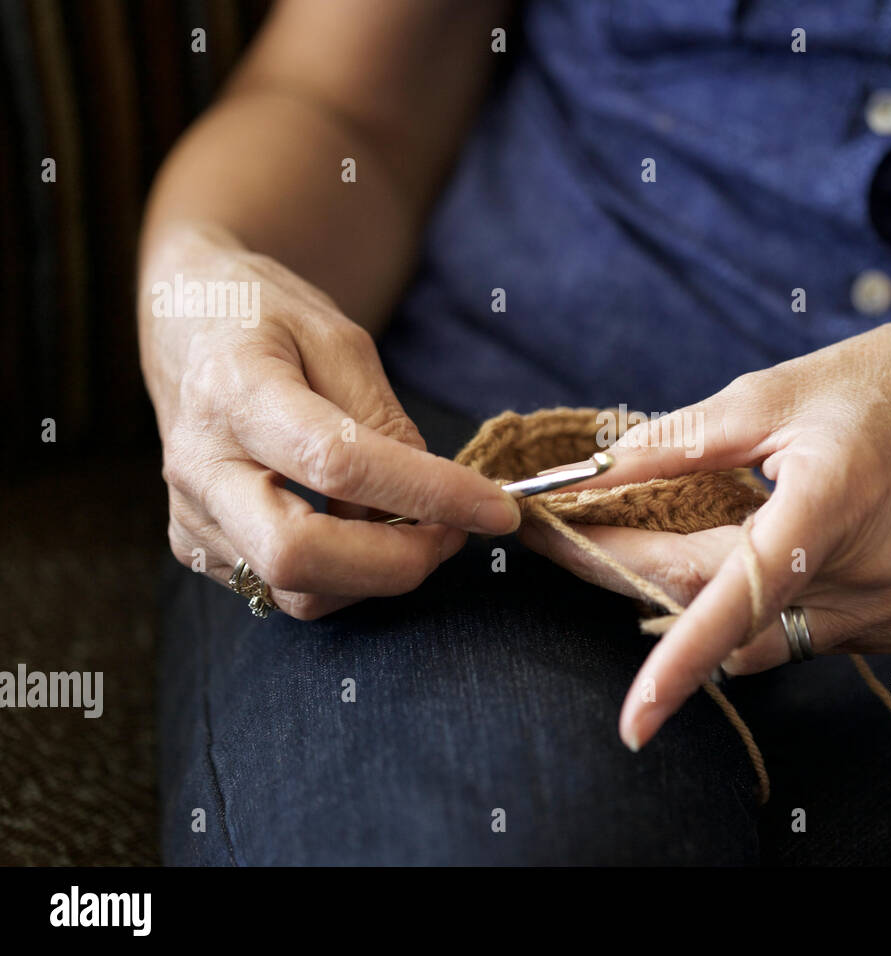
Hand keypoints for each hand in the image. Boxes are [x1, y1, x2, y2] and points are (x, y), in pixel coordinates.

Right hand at [139, 223, 520, 618]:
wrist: (187, 323)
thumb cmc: (267, 319)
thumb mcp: (338, 337)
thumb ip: (382, 418)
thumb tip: (430, 500)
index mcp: (234, 393)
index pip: (339, 465)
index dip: (428, 496)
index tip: (496, 509)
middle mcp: (200, 467)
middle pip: (298, 558)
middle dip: (397, 563)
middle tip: (454, 534)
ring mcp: (193, 517)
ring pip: (296, 592)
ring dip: (378, 575)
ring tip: (418, 526)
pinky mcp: (201, 547)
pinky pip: (287, 592)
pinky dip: (347, 578)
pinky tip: (369, 532)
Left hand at [520, 304, 890, 749]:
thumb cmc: (882, 386)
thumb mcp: (774, 392)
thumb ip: (681, 442)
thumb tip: (596, 479)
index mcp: (835, 501)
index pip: (744, 597)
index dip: (680, 662)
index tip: (635, 722)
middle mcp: (867, 573)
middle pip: (726, 609)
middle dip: (639, 575)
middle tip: (572, 537)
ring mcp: (886, 611)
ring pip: (757, 634)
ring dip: (696, 596)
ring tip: (664, 531)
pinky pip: (796, 634)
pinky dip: (758, 602)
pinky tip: (765, 548)